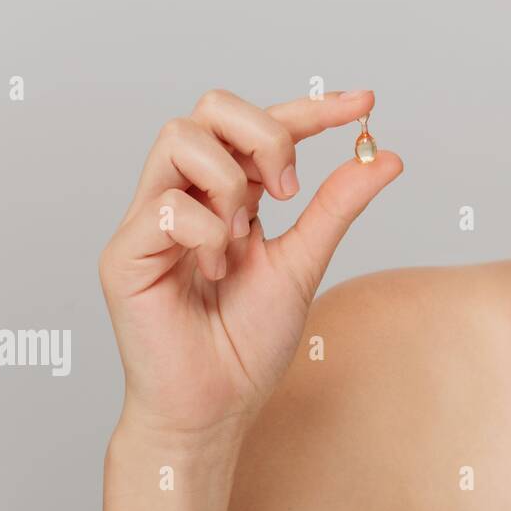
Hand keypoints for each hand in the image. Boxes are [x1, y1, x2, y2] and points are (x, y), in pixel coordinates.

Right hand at [98, 88, 402, 441]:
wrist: (216, 407)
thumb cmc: (248, 342)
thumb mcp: (305, 261)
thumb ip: (337, 206)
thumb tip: (386, 156)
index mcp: (228, 194)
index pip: (263, 126)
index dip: (314, 108)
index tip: (366, 103)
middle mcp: (186, 195)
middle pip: (211, 107)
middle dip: (265, 134)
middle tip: (288, 190)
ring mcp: (150, 219)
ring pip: (178, 137)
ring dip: (228, 181)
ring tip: (241, 236)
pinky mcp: (124, 252)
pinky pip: (167, 205)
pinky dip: (207, 233)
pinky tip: (214, 272)